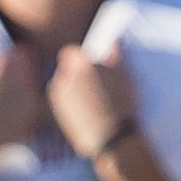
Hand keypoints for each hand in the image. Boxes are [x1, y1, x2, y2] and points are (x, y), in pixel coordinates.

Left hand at [49, 44, 138, 158]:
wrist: (109, 137)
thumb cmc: (120, 103)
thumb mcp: (124, 75)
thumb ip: (115, 55)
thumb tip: (112, 42)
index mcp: (79, 66)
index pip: (70, 52)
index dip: (81, 58)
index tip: (92, 65)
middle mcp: (63, 79)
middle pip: (66, 70)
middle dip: (78, 74)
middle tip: (97, 84)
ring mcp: (57, 97)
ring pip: (64, 86)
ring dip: (75, 89)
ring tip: (96, 101)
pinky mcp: (56, 113)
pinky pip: (63, 102)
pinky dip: (73, 104)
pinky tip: (89, 112)